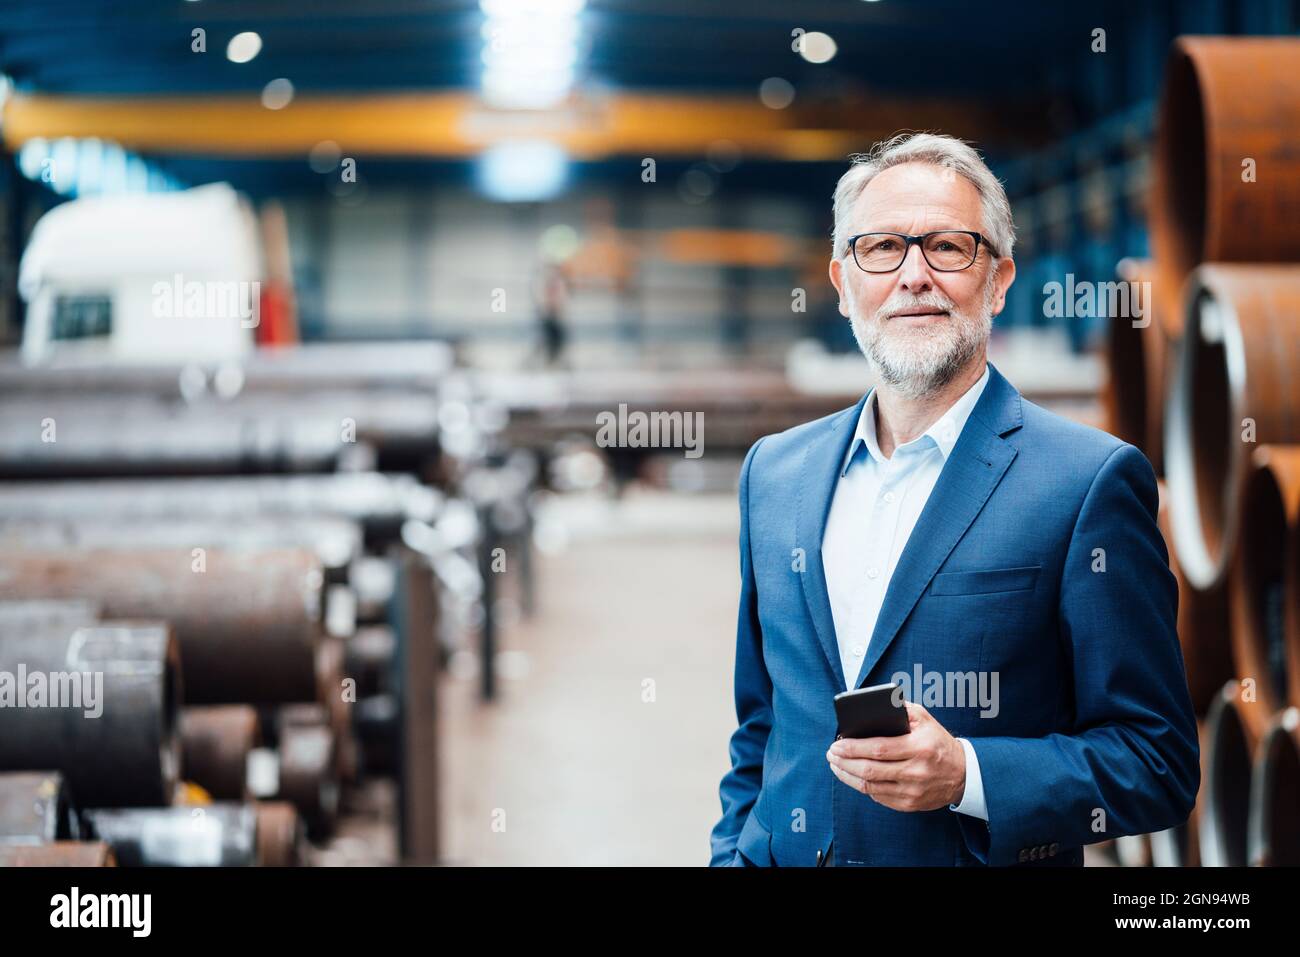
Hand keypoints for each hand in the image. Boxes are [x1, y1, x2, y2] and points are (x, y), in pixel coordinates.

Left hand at [825, 702, 965, 811]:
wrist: (963, 774)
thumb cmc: (938, 742)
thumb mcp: (925, 719)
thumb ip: (900, 709)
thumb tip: (871, 707)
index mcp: (919, 748)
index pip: (878, 748)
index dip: (853, 747)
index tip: (837, 744)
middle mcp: (915, 772)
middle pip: (869, 769)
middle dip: (844, 761)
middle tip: (831, 754)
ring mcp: (912, 791)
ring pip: (870, 786)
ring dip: (847, 775)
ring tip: (835, 764)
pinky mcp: (909, 804)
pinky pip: (878, 796)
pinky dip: (861, 786)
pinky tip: (852, 776)